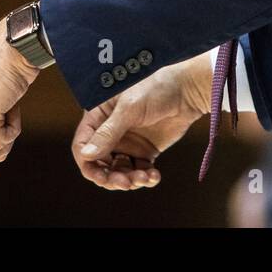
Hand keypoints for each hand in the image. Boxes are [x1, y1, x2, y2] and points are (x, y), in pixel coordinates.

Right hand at [73, 53, 210, 190]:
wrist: (188, 90)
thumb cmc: (156, 88)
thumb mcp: (129, 109)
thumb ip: (108, 133)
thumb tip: (87, 155)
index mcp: (99, 116)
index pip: (83, 144)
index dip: (87, 164)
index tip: (100, 177)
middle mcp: (110, 132)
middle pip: (99, 164)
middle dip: (110, 177)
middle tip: (125, 183)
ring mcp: (127, 143)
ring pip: (118, 171)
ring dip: (129, 180)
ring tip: (144, 178)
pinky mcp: (144, 151)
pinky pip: (138, 171)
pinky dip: (144, 178)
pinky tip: (154, 176)